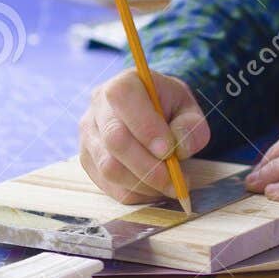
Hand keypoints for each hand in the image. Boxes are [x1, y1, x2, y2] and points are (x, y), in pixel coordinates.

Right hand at [79, 69, 209, 203]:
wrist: (151, 112)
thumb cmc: (169, 108)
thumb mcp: (188, 107)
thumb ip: (190, 125)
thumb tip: (179, 148)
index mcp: (123, 83)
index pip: (123, 99)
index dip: (145, 127)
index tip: (169, 150)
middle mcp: (98, 107)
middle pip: (114, 139)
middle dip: (148, 166)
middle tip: (175, 181)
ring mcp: (89, 136)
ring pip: (109, 167)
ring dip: (144, 184)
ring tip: (170, 185)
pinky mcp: (88, 161)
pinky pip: (109, 186)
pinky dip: (136, 193)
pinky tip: (155, 189)